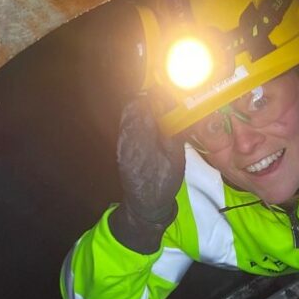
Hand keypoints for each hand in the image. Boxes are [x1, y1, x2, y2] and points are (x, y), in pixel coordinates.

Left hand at [116, 97, 184, 229]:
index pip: (145, 105)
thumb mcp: (175, 160)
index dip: (157, 96)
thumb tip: (177, 109)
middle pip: (134, 106)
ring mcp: (121, 141)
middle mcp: (126, 136)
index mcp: (141, 138)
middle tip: (166, 99)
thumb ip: (174, 133)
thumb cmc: (163, 183)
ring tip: (160, 109)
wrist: (145, 205)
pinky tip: (152, 124)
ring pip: (129, 114)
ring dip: (144, 108)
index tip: (169, 92)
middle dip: (149, 99)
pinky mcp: (121, 146)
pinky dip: (139, 118)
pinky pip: (128, 125)